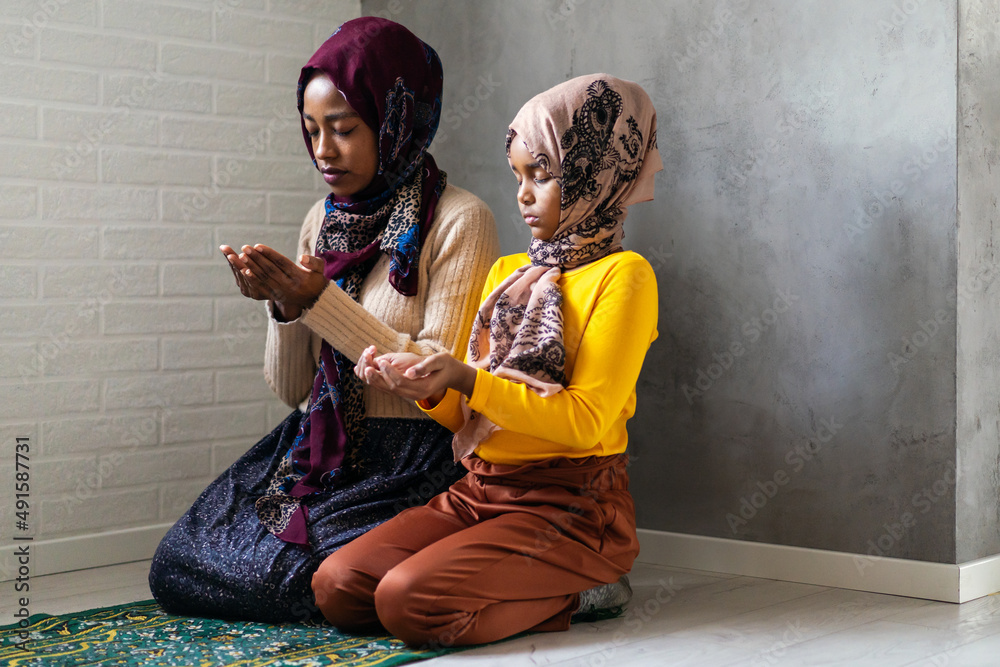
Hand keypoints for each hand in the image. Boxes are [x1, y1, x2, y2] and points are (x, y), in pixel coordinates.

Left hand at [220, 244, 326, 319]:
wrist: (313, 299)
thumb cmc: (315, 279)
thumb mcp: (320, 270)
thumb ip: (314, 262)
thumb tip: (302, 258)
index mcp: (299, 278)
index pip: (282, 264)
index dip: (269, 254)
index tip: (257, 245)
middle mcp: (288, 286)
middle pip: (269, 271)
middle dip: (255, 258)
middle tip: (244, 247)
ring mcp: (279, 292)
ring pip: (262, 278)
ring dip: (248, 267)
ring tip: (237, 256)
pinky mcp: (273, 295)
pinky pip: (260, 286)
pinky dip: (250, 278)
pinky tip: (241, 270)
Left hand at [355, 348, 475, 402]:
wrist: (452, 375)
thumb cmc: (446, 365)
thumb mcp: (439, 361)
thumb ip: (425, 366)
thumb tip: (409, 372)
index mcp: (423, 388)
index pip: (401, 382)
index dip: (389, 372)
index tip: (382, 361)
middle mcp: (415, 394)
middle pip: (392, 388)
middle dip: (378, 377)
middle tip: (367, 366)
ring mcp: (411, 395)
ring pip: (389, 390)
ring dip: (376, 380)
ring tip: (365, 368)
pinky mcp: (407, 392)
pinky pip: (390, 389)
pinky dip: (379, 382)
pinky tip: (371, 372)